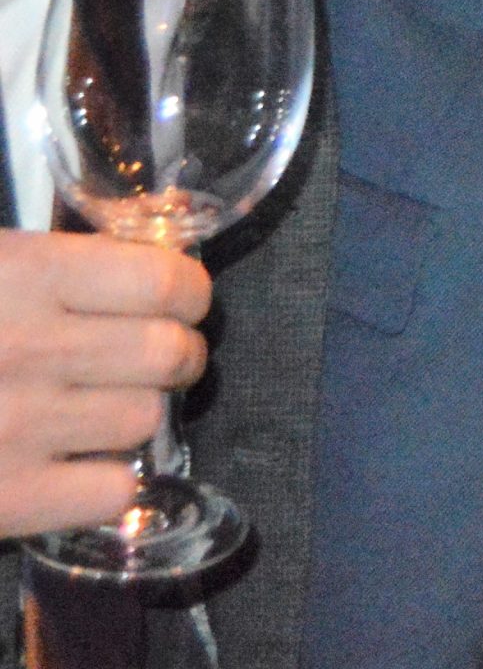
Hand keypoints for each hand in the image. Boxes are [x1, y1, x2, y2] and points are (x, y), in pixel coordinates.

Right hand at [0, 229, 209, 535]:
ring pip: (145, 422)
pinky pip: (111, 493)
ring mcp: (21, 430)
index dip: (186, 294)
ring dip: (134, 416)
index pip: (167, 282)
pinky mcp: (2, 501)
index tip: (177, 303)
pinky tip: (75, 465)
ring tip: (101, 409)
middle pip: (171, 355)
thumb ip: (55, 264)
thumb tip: (146, 260)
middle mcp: (36, 349)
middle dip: (173, 356)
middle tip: (151, 359)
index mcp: (28, 275)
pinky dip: (106, 482)